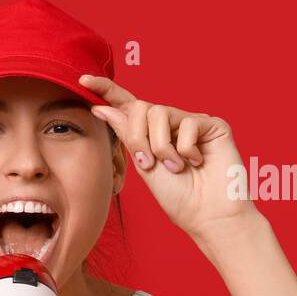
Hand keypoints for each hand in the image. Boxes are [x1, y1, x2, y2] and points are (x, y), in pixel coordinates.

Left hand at [79, 74, 258, 243]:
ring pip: (160, 112)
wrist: (206, 215)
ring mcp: (192, 122)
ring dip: (160, 146)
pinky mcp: (213, 124)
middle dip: (138, 138)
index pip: (128, 106)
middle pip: (141, 108)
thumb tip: (102, 107)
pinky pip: (187, 123)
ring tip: (176, 168)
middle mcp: (171, 124)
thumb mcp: (143, 164)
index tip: (84, 80)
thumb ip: (127, 134)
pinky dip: (186, 149)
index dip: (107, 90)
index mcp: (151, 134)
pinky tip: (197, 162)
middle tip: (149, 164)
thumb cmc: (178, 197)